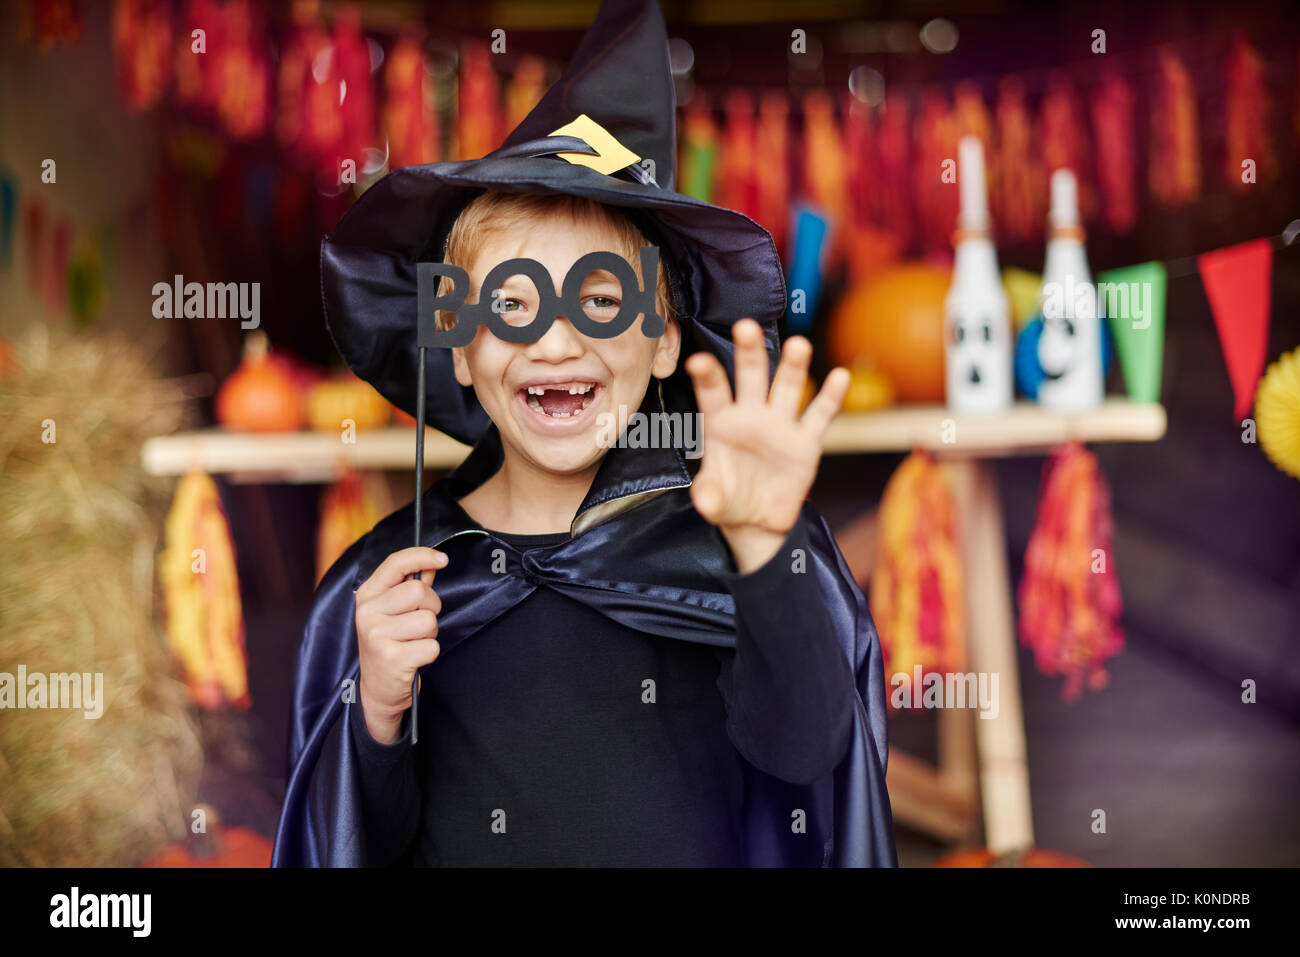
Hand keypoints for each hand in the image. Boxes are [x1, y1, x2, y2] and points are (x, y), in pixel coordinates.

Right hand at [354, 546, 447, 743]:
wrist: (377, 689)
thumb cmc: (390, 643)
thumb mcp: (394, 611)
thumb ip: (411, 585)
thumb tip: (432, 563)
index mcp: (367, 595)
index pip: (395, 563)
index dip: (422, 555)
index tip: (442, 559)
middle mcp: (367, 612)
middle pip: (419, 592)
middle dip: (431, 607)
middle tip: (419, 623)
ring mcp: (377, 635)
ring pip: (428, 620)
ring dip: (430, 633)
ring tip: (413, 642)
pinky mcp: (391, 658)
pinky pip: (431, 646)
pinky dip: (429, 653)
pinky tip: (413, 658)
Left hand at [685, 318, 848, 572]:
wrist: (758, 519)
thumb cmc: (729, 499)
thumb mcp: (714, 501)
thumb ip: (709, 496)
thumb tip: (707, 503)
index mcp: (721, 424)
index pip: (713, 395)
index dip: (707, 378)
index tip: (698, 361)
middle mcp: (751, 416)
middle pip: (751, 378)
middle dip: (749, 353)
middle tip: (745, 327)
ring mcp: (781, 426)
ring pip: (788, 388)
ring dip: (793, 367)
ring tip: (798, 345)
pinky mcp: (806, 442)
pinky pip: (820, 416)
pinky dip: (831, 397)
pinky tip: (840, 376)